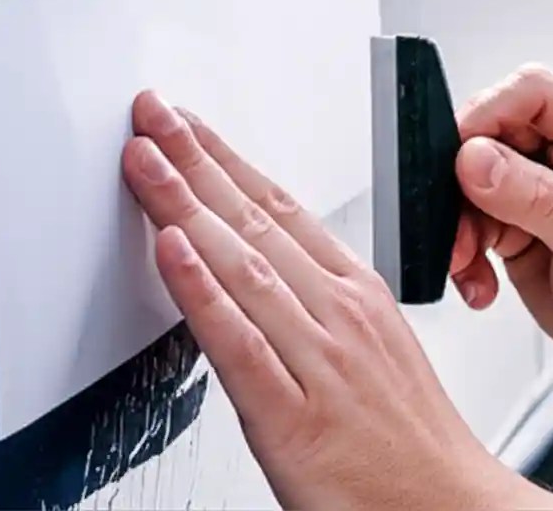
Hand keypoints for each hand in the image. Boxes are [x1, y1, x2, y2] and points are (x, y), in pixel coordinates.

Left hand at [121, 91, 552, 510]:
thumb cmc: (409, 440)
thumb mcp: (371, 347)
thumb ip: (314, 301)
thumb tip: (255, 259)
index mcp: (356, 293)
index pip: (279, 206)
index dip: (225, 159)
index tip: (186, 124)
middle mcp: (338, 316)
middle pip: (254, 221)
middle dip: (194, 160)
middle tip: (150, 113)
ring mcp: (317, 363)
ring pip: (242, 266)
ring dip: (185, 204)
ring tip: (143, 159)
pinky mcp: (293, 420)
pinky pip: (239, 345)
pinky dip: (202, 292)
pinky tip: (171, 249)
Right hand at [450, 65, 552, 381]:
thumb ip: (534, 197)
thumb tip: (472, 157)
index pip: (534, 93)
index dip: (488, 113)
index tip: (457, 154)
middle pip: (492, 135)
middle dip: (462, 182)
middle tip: (459, 227)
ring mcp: (543, 192)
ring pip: (471, 183)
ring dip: (459, 226)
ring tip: (466, 264)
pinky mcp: (520, 227)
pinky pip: (472, 223)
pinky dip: (464, 255)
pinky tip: (479, 284)